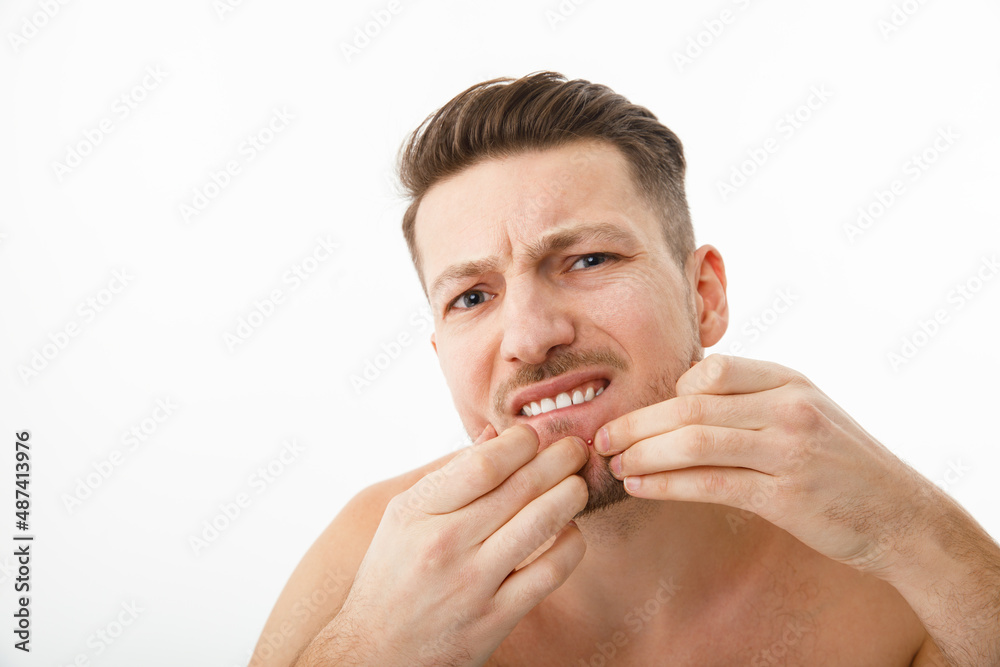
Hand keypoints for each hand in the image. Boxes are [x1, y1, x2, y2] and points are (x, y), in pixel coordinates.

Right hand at [320, 424, 588, 665]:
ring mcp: (473, 584)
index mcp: (418, 513)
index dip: (518, 442)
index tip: (531, 436)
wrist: (375, 650)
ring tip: (578, 483)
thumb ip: (447, 476)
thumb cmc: (391, 574)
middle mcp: (445, 545)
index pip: (483, 464)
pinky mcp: (496, 619)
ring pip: (541, 524)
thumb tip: (495, 437)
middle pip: (519, 488)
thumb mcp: (403, 517)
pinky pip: (550, 573)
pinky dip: (570, 545)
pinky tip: (569, 531)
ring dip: (570, 496)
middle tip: (575, 448)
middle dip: (557, 460)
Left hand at [596, 354, 928, 572]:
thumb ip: (751, 396)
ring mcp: (789, 451)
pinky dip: (665, 484)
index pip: (713, 368)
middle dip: (637, 423)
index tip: (642, 411)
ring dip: (643, 454)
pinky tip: (639, 487)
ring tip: (615, 464)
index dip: (668, 390)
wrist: (901, 514)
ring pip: (693, 443)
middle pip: (691, 406)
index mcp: (789, 380)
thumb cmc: (840, 460)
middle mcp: (788, 408)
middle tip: (602, 438)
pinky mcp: (785, 497)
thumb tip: (682, 394)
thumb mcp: (805, 409)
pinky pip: (709, 484)